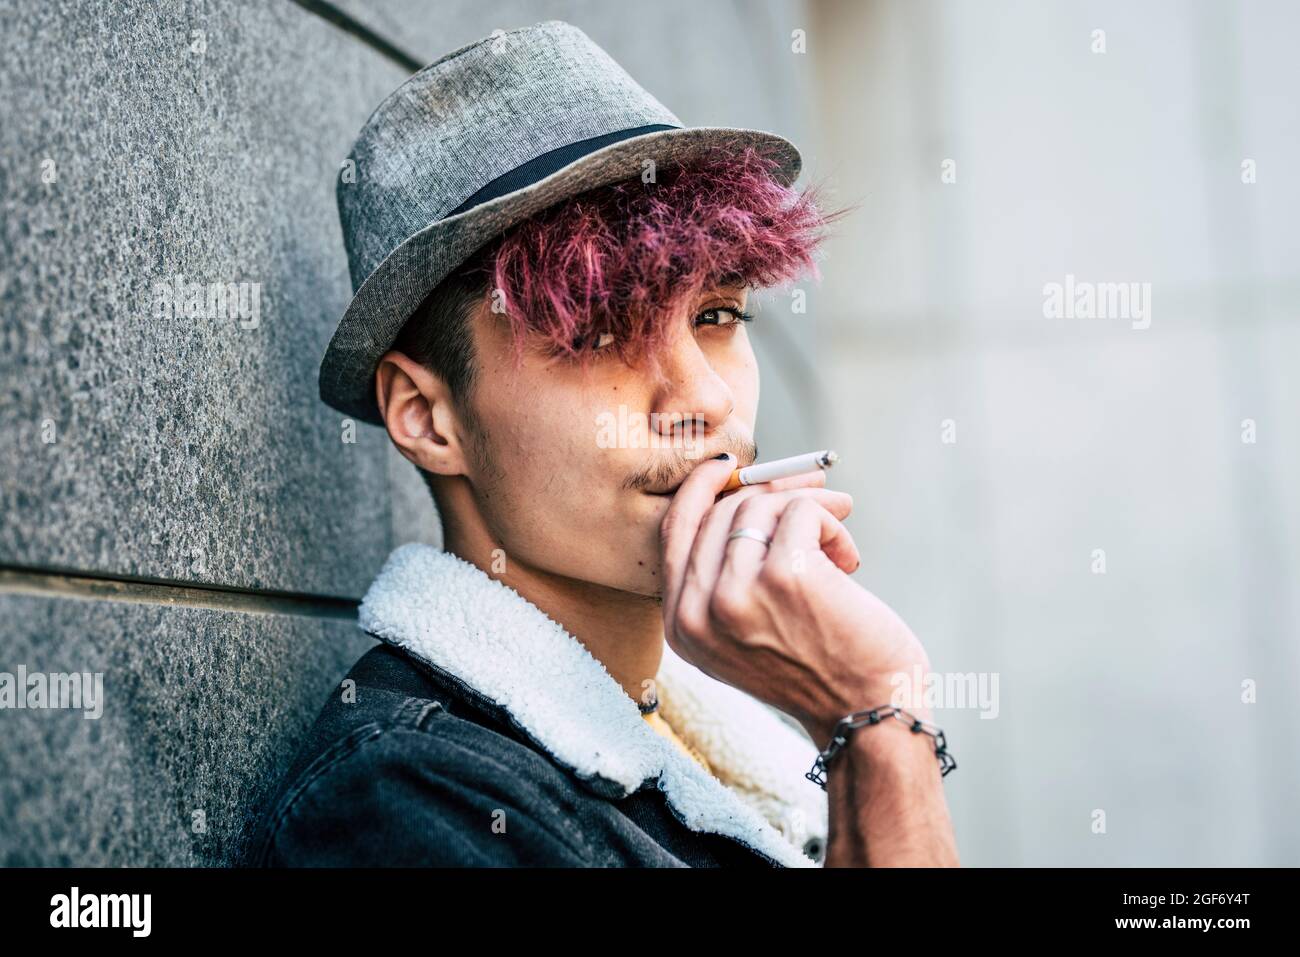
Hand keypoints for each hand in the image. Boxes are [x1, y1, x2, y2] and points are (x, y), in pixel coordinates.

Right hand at [658, 454, 930, 745]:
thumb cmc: (820, 667)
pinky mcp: (784, 576)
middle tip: (818, 494)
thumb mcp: (746, 633)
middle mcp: (696, 612)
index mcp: (680, 627)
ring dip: (811, 512)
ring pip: (761, 505)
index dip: (700, 490)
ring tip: (839, 549)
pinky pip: (801, 511)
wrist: (867, 714)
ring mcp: (735, 593)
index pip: (674, 531)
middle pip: (719, 511)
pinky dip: (832, 524)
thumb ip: (726, 574)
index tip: (731, 466)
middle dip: (773, 493)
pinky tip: (849, 559)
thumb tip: (747, 483)